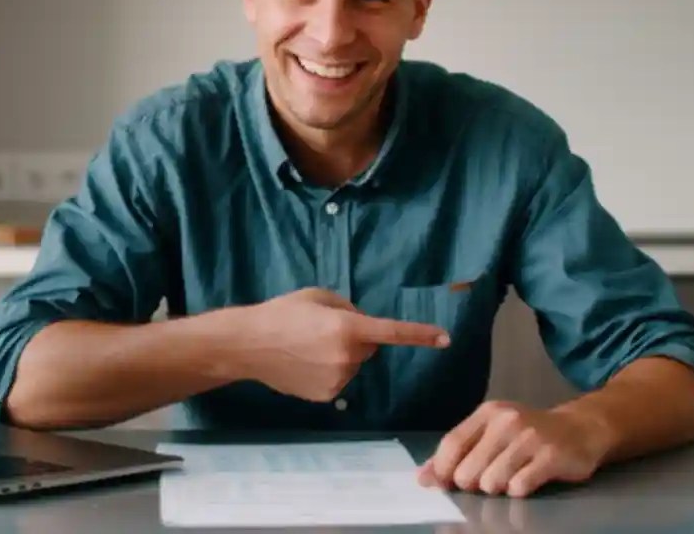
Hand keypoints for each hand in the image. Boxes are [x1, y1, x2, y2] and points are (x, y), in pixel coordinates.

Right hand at [239, 288, 449, 401]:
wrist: (248, 344)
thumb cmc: (282, 313)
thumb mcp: (318, 297)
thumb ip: (347, 308)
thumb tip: (361, 321)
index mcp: (348, 328)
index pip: (392, 332)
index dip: (420, 334)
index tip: (445, 339)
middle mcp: (348, 357)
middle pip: (368, 348)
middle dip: (355, 339)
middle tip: (323, 330)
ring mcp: (338, 380)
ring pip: (353, 365)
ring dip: (341, 356)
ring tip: (307, 348)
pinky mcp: (327, 396)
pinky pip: (340, 380)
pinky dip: (328, 372)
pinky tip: (304, 364)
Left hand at [417, 401, 609, 497]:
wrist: (580, 428)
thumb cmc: (527, 434)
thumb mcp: (492, 433)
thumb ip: (458, 452)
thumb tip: (423, 478)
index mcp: (488, 413)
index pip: (451, 444)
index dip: (441, 470)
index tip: (441, 485)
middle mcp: (507, 421)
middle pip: (468, 470)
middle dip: (473, 484)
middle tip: (488, 479)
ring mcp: (530, 438)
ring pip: (491, 482)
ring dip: (497, 488)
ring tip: (510, 479)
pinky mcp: (552, 457)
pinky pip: (519, 487)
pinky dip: (518, 490)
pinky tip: (526, 480)